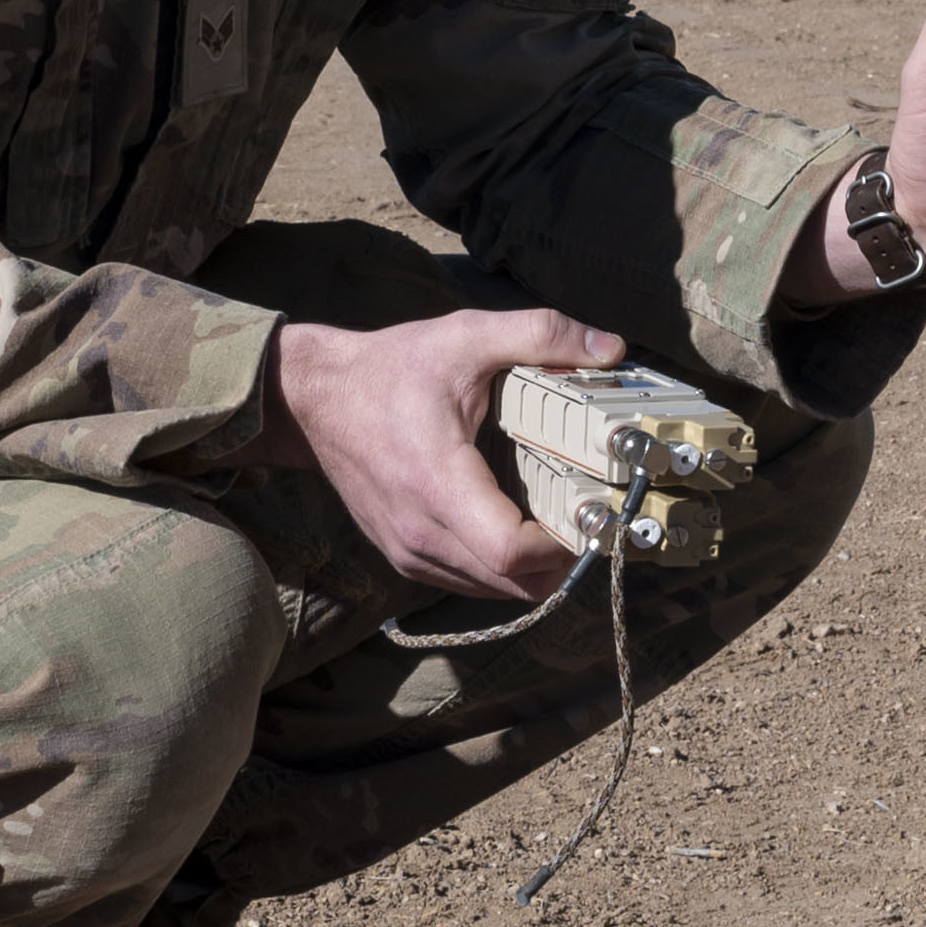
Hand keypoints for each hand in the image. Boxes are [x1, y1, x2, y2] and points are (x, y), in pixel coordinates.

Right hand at [266, 305, 622, 609]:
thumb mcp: (467, 336)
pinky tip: (516, 523)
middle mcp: (420, 533)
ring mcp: (409, 552)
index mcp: (438, 484)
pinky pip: (468, 582)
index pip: (512, 553)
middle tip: (586, 517)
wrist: (314, 399)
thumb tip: (610, 349)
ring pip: (493, 591)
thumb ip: (541, 335)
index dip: (563, 544)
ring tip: (557, 520)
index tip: (588, 513)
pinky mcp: (404, 556)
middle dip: (561, 559)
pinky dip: (501, 567)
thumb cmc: (388, 370)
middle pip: (513, 585)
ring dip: (533, 568)